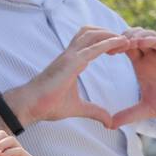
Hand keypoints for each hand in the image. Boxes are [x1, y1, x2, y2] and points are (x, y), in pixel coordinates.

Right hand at [9, 25, 129, 127]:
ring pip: (91, 34)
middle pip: (90, 32)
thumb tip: (110, 122)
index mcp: (70, 62)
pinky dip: (109, 43)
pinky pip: (93, 48)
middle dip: (109, 33)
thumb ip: (95, 112)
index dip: (104, 42)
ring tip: (125, 41)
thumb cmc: (47, 105)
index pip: (88, 44)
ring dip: (110, 34)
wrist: (30, 105)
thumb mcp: (78, 108)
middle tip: (124, 43)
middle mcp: (69, 55)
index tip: (119, 50)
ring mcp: (69, 56)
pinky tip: (121, 43)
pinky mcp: (71, 62)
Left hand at [109, 28, 155, 127]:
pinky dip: (152, 40)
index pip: (123, 48)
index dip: (111, 47)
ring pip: (146, 35)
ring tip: (122, 42)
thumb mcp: (148, 109)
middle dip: (119, 37)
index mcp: (142, 64)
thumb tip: (109, 125)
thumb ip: (129, 114)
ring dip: (134, 35)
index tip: (97, 51)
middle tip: (107, 44)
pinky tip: (141, 42)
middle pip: (132, 37)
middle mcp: (152, 56)